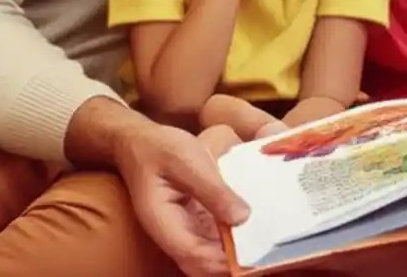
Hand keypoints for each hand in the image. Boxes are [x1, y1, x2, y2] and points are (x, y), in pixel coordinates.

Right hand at [114, 122, 250, 276]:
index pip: (194, 255)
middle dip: (232, 264)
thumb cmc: (160, 149)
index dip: (223, 262)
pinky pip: (215, 240)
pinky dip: (234, 239)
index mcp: (163, 223)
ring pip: (211, 256)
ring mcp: (184, 231)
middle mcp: (173, 234)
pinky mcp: (195, 223)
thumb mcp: (188, 162)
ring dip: (235, 253)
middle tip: (265, 256)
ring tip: (266, 247)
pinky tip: (257, 230)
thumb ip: (212, 190)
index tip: (253, 258)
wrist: (141, 143)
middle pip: (203, 265)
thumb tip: (242, 217)